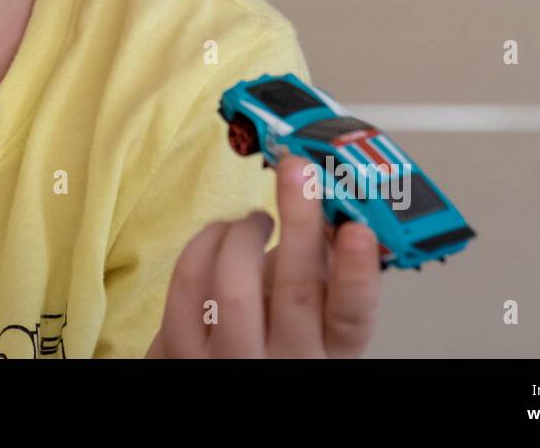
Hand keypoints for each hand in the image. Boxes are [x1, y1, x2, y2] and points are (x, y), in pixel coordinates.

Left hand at [145, 154, 381, 356]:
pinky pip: (189, 284)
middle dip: (298, 223)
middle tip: (297, 170)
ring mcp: (231, 359)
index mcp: (331, 349)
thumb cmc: (274, 330)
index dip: (356, 274)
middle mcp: (286, 360)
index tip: (358, 229)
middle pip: (295, 293)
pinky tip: (220, 233)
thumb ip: (321, 263)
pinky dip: (204, 244)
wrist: (225, 369)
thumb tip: (328, 197)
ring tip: (256, 220)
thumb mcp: (312, 306)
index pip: (352, 318)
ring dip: (244, 234)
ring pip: (235, 288)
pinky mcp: (182, 350)